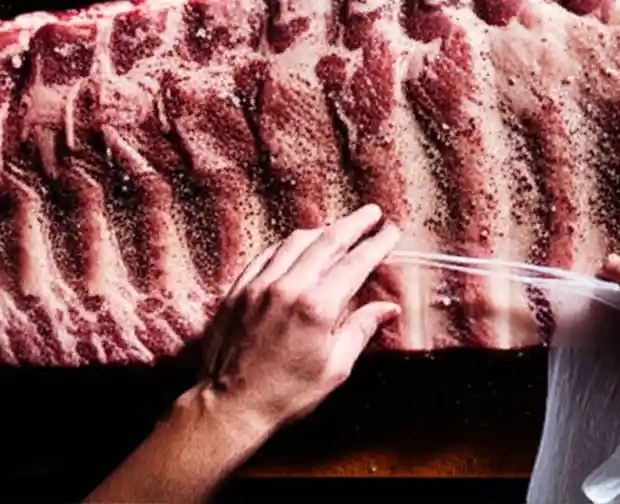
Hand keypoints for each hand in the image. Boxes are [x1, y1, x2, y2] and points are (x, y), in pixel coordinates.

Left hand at [198, 204, 400, 436]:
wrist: (229, 406)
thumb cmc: (286, 394)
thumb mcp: (334, 368)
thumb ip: (361, 330)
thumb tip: (388, 308)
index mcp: (317, 307)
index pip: (356, 263)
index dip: (377, 244)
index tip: (391, 231)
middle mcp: (288, 287)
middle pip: (328, 241)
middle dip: (354, 224)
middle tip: (372, 213)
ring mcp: (259, 285)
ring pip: (295, 242)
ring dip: (321, 231)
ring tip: (338, 229)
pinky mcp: (238, 290)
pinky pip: (266, 255)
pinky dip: (287, 246)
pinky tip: (297, 247)